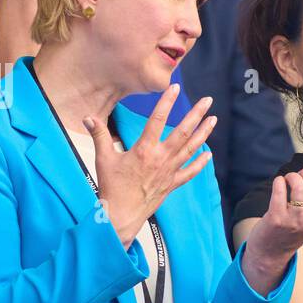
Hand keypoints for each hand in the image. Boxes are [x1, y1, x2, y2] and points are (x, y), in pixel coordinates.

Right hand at [84, 84, 214, 248]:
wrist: (121, 214)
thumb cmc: (111, 187)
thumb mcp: (103, 158)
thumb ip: (99, 135)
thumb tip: (89, 117)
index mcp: (144, 149)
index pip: (157, 119)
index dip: (166, 102)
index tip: (175, 87)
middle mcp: (160, 158)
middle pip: (182, 132)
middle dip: (196, 115)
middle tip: (208, 100)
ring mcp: (169, 171)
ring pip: (190, 149)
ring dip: (203, 133)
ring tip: (213, 120)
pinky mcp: (172, 184)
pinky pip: (190, 172)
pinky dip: (200, 163)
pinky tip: (209, 155)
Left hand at [243, 164, 302, 290]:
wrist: (270, 253)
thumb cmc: (290, 230)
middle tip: (297, 175)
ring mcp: (294, 221)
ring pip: (299, 188)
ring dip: (292, 176)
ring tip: (286, 179)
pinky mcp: (276, 219)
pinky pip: (280, 192)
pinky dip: (279, 182)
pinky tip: (278, 183)